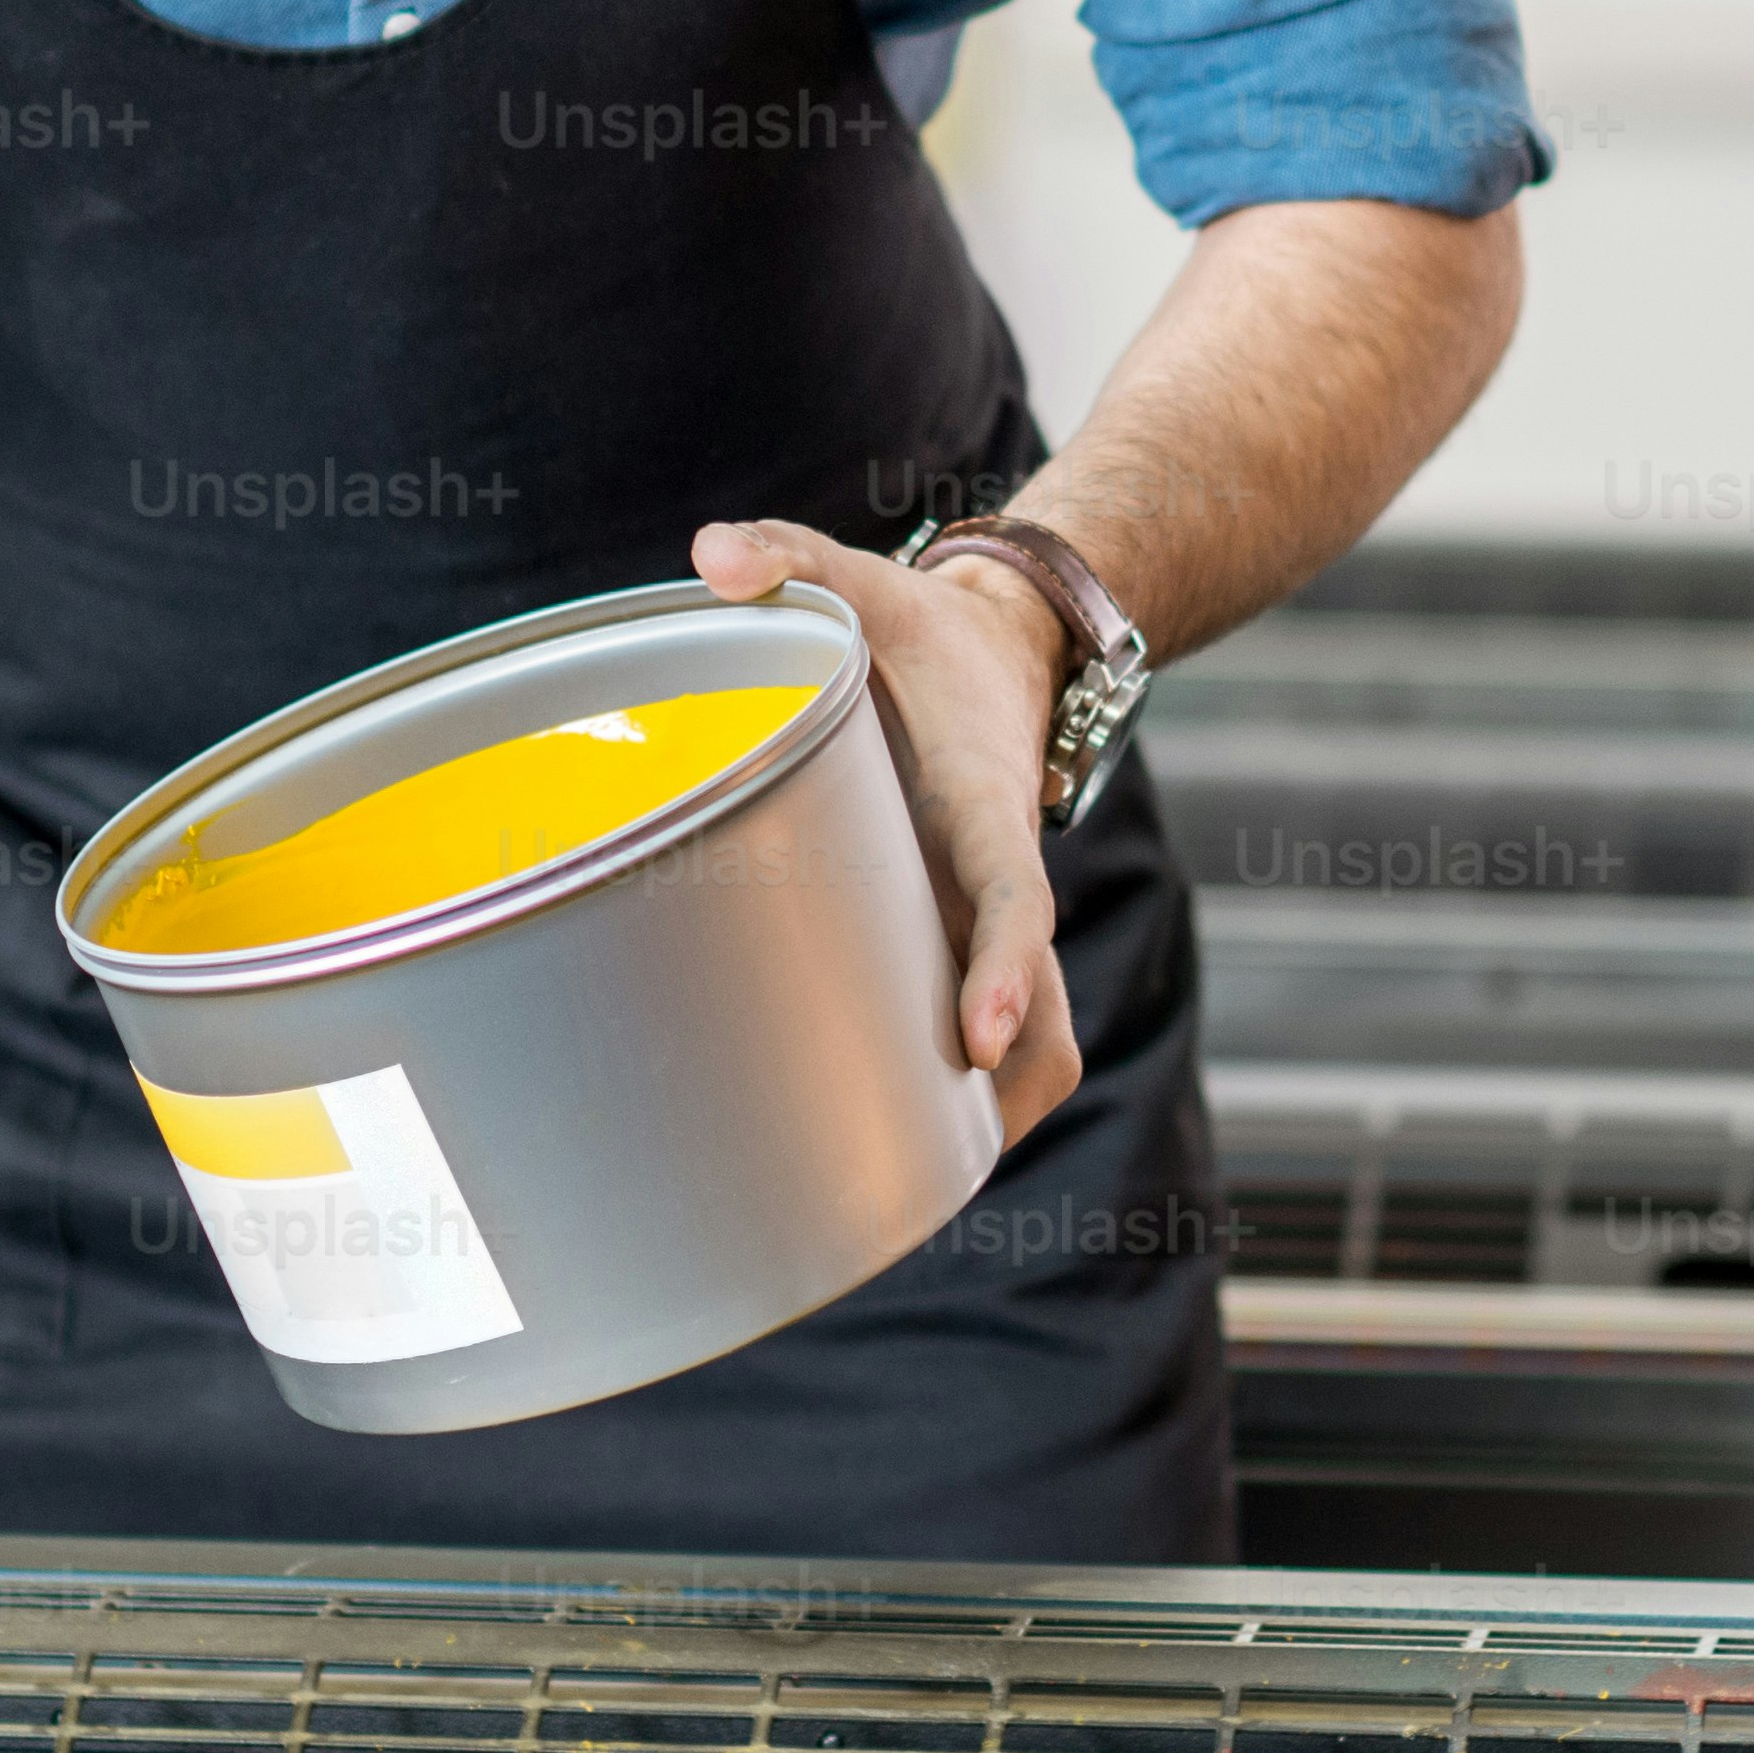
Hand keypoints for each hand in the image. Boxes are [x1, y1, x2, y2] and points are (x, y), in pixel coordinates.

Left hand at [688, 517, 1079, 1145]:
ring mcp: (982, 928)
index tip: (983, 1040)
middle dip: (1002, 1103)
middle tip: (916, 1171)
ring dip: (974, 1126)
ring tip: (873, 1198)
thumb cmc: (923, 631)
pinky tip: (862, 1153)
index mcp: (983, 810)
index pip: (1014, 903)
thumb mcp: (864, 578)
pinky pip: (974, 1044)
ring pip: (1028, 1058)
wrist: (1010, 651)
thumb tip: (709, 556)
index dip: (1008, 972)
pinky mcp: (959, 945)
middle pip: (1044, 1027)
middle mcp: (996, 885)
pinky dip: (951, 1106)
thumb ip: (791, 555)